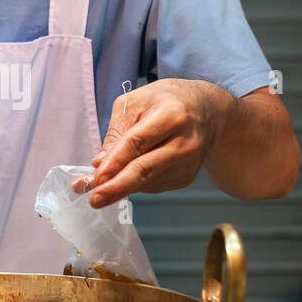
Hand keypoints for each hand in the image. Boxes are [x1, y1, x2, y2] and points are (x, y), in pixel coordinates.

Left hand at [77, 79, 228, 207]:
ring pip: (146, 181)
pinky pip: (152, 185)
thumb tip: (100, 165)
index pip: (138, 142)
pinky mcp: (186, 177)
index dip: (116, 162)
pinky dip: (136, 181)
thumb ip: (116, 133)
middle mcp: (184, 142)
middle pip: (146, 169)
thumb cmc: (165, 102)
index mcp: (172, 115)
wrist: (206, 111)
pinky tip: (136, 167)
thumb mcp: (135, 103)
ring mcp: (188, 163)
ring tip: (104, 181)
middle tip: (95, 200)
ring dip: (121, 184)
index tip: (97, 178)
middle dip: (118, 187)